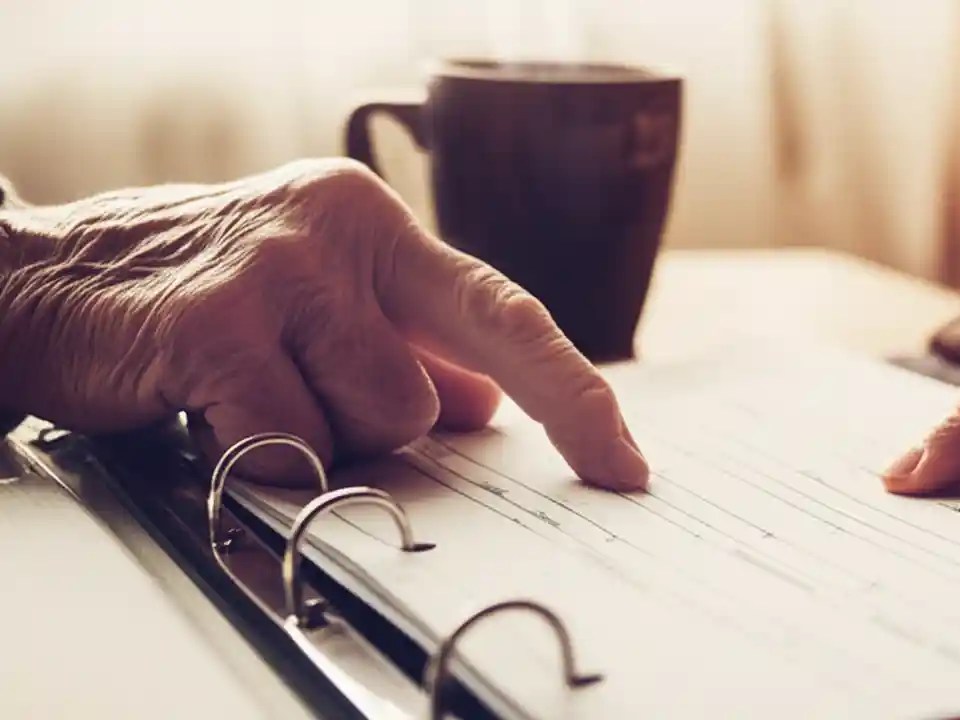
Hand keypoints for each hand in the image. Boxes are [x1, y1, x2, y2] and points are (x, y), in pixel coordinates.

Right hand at [0, 159, 648, 488]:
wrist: (53, 278)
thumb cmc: (205, 297)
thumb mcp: (324, 303)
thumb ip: (412, 349)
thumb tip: (486, 407)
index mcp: (381, 227)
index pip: (510, 314)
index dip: (575, 396)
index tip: (622, 462)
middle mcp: (341, 231)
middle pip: (430, 395)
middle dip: (379, 427)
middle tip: (305, 393)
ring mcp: (277, 273)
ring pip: (370, 423)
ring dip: (314, 437)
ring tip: (250, 390)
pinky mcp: (212, 326)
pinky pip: (286, 445)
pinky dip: (257, 455)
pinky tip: (210, 407)